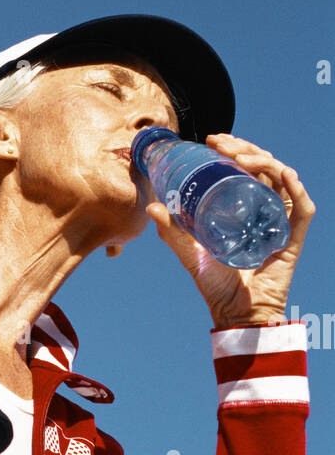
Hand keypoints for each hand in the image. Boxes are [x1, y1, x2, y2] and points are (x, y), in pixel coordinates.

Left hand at [144, 134, 314, 327]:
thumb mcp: (190, 253)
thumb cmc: (216, 285)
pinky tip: (282, 174)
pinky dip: (295, 188)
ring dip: (264, 160)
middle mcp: (265, 210)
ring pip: (282, 179)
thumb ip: (173, 232)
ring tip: (239, 156)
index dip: (233, 149)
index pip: (245, 168)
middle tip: (221, 143)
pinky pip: (302, 207)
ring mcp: (280, 222)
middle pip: (263, 167)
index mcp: (245, 208)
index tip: (212, 140)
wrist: (235, 313)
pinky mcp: (294, 238)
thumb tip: (153, 206)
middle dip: (245, 147)